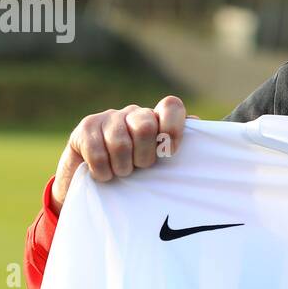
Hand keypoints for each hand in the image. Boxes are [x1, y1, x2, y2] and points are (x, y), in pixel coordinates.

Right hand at [51, 96, 188, 212]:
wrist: (92, 183)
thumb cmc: (137, 175)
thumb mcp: (161, 166)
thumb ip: (179, 149)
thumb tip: (203, 131)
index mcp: (157, 119)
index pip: (171, 106)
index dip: (173, 127)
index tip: (169, 152)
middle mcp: (134, 113)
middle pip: (145, 125)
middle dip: (144, 156)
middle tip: (141, 168)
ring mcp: (108, 118)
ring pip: (120, 141)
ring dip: (123, 167)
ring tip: (123, 173)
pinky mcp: (84, 129)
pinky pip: (97, 152)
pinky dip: (102, 171)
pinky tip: (104, 175)